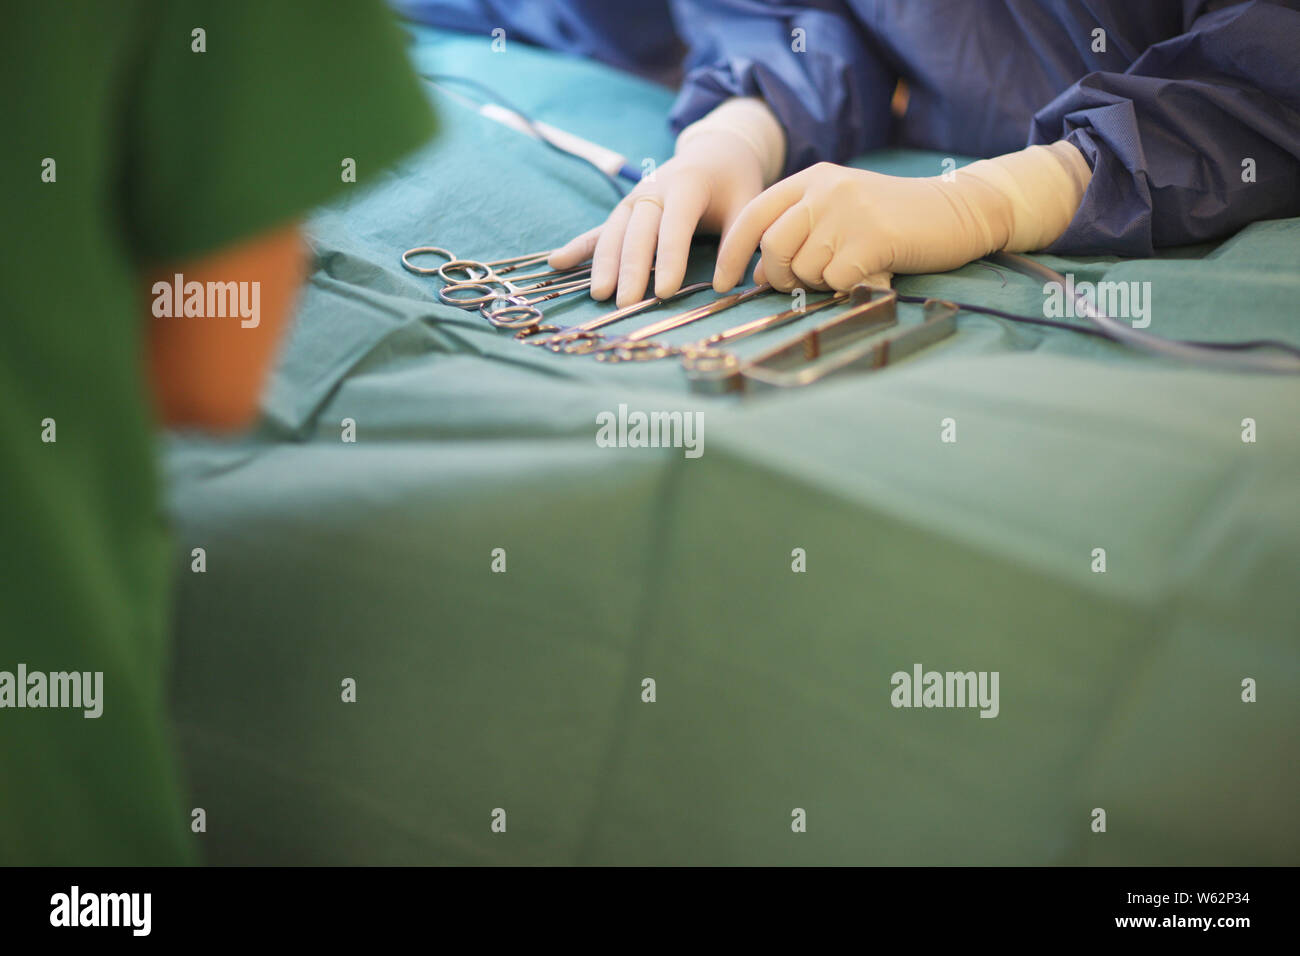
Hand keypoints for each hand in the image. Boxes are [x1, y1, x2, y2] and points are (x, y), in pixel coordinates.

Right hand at [549, 129, 765, 306]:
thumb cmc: (733, 184)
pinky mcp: (625, 211)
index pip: (674, 226)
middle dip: (630, 270)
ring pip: (614, 232)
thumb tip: (724, 286)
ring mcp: (634, 200)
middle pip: (637, 232)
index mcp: (686, 185)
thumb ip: (737, 242)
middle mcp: (653, 190)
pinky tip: (556, 263)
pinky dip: (578, 247)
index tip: (665, 293)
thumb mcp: (747, 205)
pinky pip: (600, 230)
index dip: (669, 259)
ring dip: (603, 264)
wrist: (715, 153)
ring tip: (598, 295)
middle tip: (626, 304)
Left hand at [713, 162, 1017, 292]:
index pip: (753, 215)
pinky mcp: (872, 236)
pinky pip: (837, 280)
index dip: (732, 253)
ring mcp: (849, 210)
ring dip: (822, 283)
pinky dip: (850, 286)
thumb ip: (798, 236)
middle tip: (805, 283)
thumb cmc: (895, 222)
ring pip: (805, 268)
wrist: (959, 212)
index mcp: (812, 179)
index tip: (724, 283)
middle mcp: (826, 188)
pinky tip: (872, 272)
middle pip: (773, 247)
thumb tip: (758, 273)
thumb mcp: (839, 218)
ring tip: (851, 268)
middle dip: (782, 277)